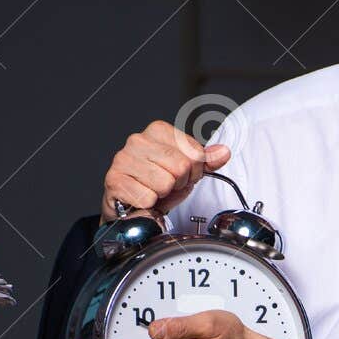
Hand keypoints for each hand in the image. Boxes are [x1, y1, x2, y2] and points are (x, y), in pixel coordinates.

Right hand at [100, 120, 231, 223]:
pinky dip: (148, 204)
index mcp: (158, 130)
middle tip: (167, 186)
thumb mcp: (186, 171)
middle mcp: (138, 140)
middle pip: (181, 166)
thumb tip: (223, 152)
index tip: (181, 176)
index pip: (194, 152)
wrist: (131, 207)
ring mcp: (123, 158)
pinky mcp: (114, 180)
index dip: (193, 171)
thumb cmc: (156, 185)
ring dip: (163, 194)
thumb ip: (206, 161)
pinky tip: (141, 199)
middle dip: (179, 183)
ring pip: (164, 183)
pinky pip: (147, 197)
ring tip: (154, 192)